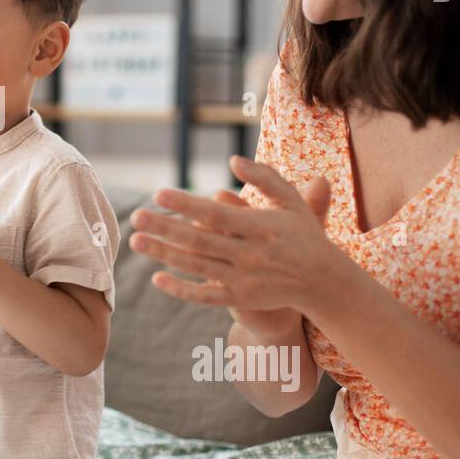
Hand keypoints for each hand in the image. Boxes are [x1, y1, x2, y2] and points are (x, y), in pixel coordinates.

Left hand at [128, 155, 349, 315]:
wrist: (324, 281)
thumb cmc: (304, 234)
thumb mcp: (291, 201)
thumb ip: (265, 178)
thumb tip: (233, 159)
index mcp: (261, 227)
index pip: (216, 215)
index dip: (187, 205)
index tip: (159, 194)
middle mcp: (251, 254)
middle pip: (200, 241)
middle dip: (165, 229)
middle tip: (135, 217)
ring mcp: (244, 279)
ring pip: (197, 267)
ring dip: (164, 255)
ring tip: (135, 241)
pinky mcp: (241, 299)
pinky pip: (206, 296)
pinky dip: (181, 290)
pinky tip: (157, 279)